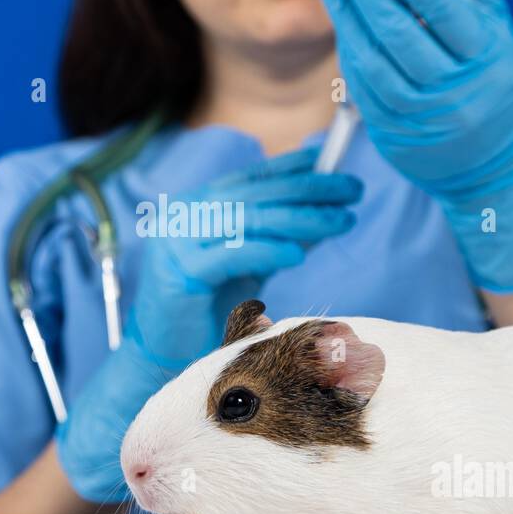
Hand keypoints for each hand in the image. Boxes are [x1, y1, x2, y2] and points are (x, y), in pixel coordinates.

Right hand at [56, 145, 362, 501]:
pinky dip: (268, 250)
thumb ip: (277, 233)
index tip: (332, 159)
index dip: (293, 167)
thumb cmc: (210, 308)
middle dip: (307, 190)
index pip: (251, 177)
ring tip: (341, 218)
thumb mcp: (249, 261)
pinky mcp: (180, 273)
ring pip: (248, 220)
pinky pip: (232, 255)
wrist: (162, 354)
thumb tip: (327, 208)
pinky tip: (299, 253)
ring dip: (300, 217)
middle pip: (255, 194)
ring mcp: (178, 242)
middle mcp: (184, 215)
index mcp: (198, 205)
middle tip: (350, 189)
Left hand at [319, 0, 512, 291]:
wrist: (493, 171)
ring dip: (346, 17)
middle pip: (398, 33)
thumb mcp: (503, 37)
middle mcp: (452, 91)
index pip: (441, 8)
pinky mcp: (391, 135)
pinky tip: (342, 21)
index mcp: (485, 59)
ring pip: (371, 61)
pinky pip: (361, 87)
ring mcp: (418, 117)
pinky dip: (348, 51)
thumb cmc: (499, 89)